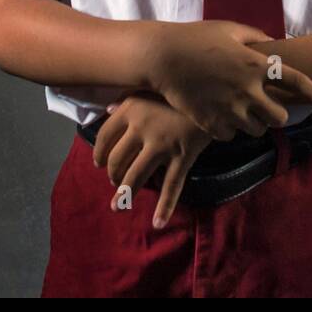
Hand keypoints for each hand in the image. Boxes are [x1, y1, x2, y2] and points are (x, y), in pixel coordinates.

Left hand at [94, 91, 214, 228]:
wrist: (213, 92)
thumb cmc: (178, 90)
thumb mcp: (150, 89)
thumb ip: (128, 99)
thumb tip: (108, 111)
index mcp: (131, 108)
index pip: (104, 136)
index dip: (99, 153)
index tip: (99, 162)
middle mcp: (142, 127)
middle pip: (118, 160)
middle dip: (113, 175)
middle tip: (114, 182)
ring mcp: (162, 144)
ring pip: (136, 176)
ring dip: (125, 194)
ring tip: (118, 206)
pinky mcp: (182, 157)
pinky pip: (171, 186)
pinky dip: (164, 207)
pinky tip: (157, 223)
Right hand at [141, 19, 311, 139]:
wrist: (164, 57)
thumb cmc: (196, 37)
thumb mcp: (229, 29)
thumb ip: (254, 37)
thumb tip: (271, 42)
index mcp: (256, 64)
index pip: (294, 80)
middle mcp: (248, 90)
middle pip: (279, 117)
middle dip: (277, 114)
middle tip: (269, 109)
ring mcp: (230, 109)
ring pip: (256, 130)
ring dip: (254, 123)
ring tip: (243, 112)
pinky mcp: (212, 123)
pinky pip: (231, 136)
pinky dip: (230, 129)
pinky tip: (222, 117)